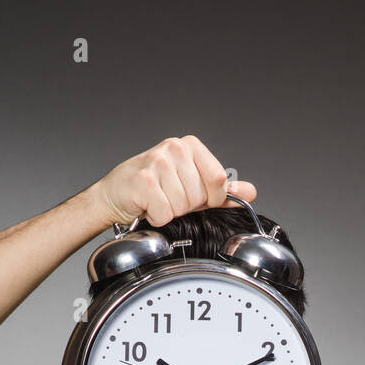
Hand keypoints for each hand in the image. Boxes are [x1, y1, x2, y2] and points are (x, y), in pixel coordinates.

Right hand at [95, 135, 256, 227]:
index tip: (196, 198)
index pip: (218, 179)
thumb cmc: (151, 190)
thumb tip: (250, 192)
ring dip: (170, 212)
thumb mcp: (191, 187)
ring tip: (157, 201)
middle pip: (200, 195)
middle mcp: (174, 149)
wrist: (114, 195)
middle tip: (169, 198)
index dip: (211, 197)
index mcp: (190, 146)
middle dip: (186, 206)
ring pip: (183, 206)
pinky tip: (148, 206)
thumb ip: (221, 191)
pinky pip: (166, 213)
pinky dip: (157, 218)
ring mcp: (158, 162)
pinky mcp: (144, 181)